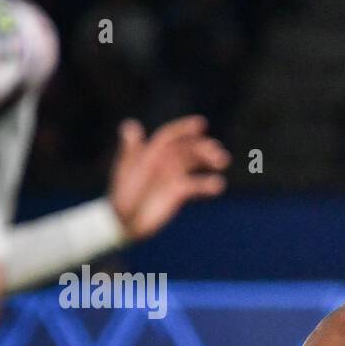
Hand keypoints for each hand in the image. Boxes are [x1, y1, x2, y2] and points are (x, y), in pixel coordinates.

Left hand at [109, 116, 229, 241]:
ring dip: (209, 161)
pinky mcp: (180, 193)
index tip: (201, 124)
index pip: (170, 136)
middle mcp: (165, 161)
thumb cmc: (122, 194)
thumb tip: (131, 125)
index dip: (185, 129)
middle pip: (187, 149)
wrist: (124, 221)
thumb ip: (131, 150)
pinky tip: (217, 185)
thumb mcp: (126, 171)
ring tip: (222, 162)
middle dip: (203, 148)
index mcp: (151, 152)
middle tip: (218, 152)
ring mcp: (174, 176)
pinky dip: (208, 184)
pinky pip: (197, 185)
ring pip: (195, 164)